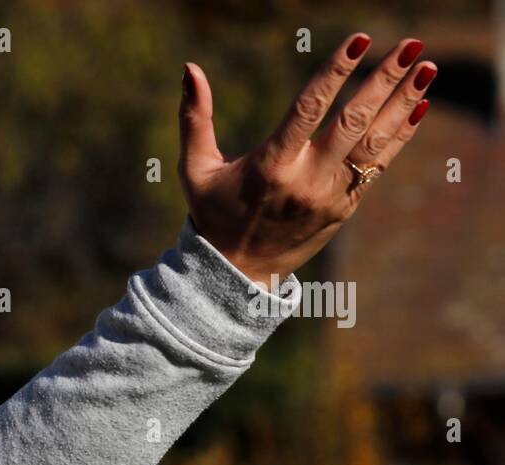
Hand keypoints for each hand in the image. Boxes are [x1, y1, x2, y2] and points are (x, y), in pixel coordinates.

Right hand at [179, 34, 433, 288]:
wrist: (236, 272)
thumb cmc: (213, 213)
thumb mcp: (195, 169)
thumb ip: (194, 117)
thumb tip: (190, 68)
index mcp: (270, 165)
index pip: (309, 109)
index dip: (336, 72)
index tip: (361, 39)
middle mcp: (305, 180)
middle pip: (353, 122)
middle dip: (385, 81)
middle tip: (412, 45)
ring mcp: (329, 196)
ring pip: (374, 143)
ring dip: (403, 103)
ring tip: (427, 69)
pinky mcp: (344, 208)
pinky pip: (378, 166)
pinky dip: (400, 136)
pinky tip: (419, 107)